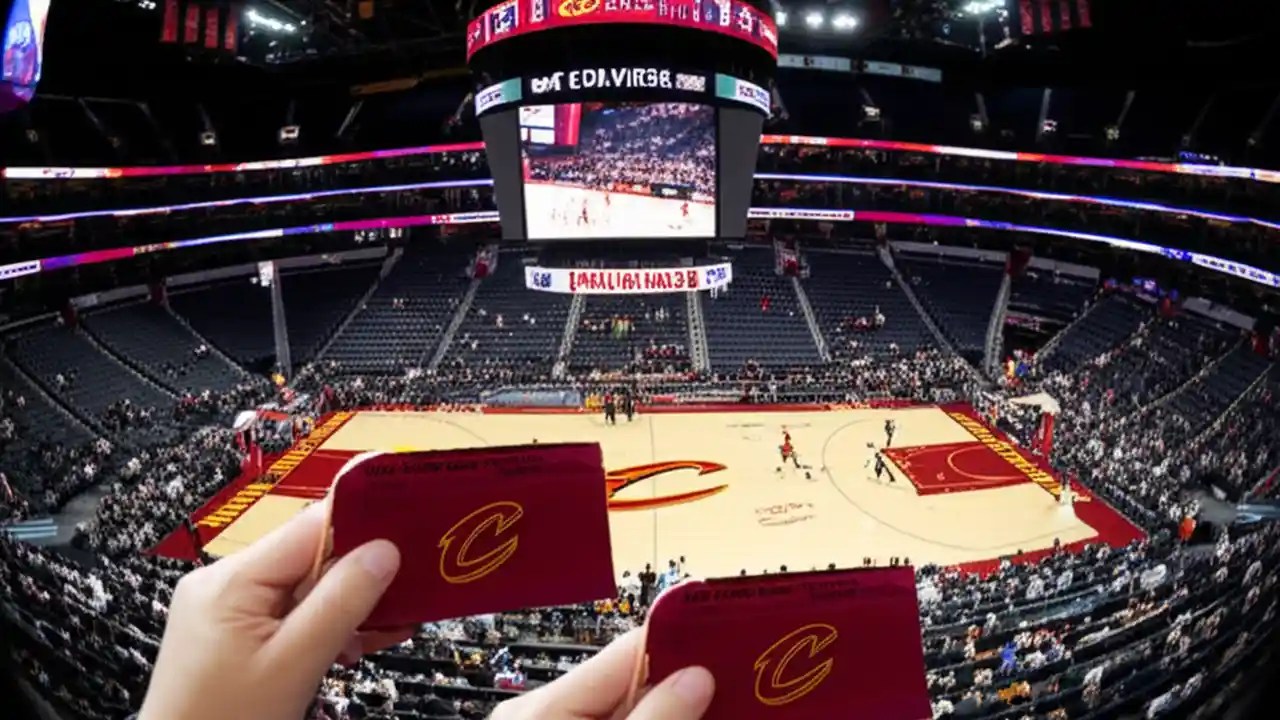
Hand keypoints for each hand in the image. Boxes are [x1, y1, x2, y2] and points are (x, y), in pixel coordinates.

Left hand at [138, 501, 410, 719]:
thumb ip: (341, 603)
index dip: (362, 525)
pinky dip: (322, 626)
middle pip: (308, 558)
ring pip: (302, 589)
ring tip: (391, 628)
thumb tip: (386, 549)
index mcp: (232, 580)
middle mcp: (223, 582)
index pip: (309, 528)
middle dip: (360, 577)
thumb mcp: (294, 664)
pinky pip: (287, 615)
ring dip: (346, 606)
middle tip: (412, 593)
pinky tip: (354, 645)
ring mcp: (224, 609)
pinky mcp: (230, 634)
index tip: (411, 531)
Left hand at [490, 628, 713, 719]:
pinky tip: (684, 718)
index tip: (724, 637)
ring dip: (668, 710)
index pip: (623, 654)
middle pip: (628, 685)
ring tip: (720, 702)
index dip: (678, 642)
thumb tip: (697, 676)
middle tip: (735, 681)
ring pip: (624, 711)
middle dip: (680, 685)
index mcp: (543, 708)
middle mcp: (541, 715)